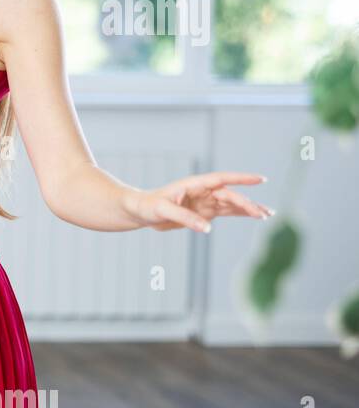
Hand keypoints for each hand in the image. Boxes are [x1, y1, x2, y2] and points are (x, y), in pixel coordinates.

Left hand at [122, 171, 270, 232]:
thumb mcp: (163, 211)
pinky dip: (241, 214)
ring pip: (232, 204)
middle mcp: (203, 191)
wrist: (139, 212)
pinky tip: (256, 216)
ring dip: (249, 209)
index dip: (241, 179)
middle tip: (263, 213)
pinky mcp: (205, 212)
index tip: (260, 179)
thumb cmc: (148, 206)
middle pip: (230, 195)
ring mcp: (205, 202)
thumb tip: (208, 228)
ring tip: (268, 215)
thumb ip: (185, 218)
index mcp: (194, 185)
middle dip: (248, 203)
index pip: (221, 179)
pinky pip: (227, 212)